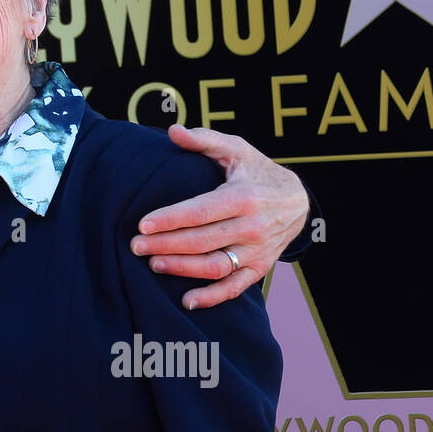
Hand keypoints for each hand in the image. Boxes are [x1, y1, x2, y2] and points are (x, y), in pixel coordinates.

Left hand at [130, 125, 307, 310]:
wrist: (297, 200)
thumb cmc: (256, 171)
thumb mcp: (236, 149)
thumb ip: (203, 140)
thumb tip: (173, 130)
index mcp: (243, 197)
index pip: (200, 211)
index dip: (170, 219)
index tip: (142, 224)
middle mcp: (252, 227)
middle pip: (202, 241)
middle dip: (166, 245)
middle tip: (135, 246)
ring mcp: (257, 250)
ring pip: (215, 266)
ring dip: (182, 269)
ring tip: (152, 264)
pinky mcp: (260, 268)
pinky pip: (235, 288)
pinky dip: (212, 297)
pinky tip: (186, 300)